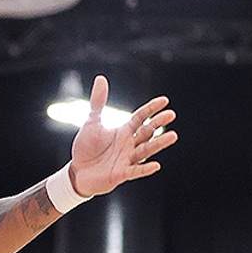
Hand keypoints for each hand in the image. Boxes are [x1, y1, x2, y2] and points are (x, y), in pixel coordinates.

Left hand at [68, 76, 175, 197]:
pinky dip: (145, 169)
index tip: (164, 100)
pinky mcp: (121, 174)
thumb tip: (101, 78)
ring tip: (173, 136)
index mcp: (124, 131)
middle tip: (171, 115)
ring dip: (159, 144)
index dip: (151, 109)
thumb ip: (98, 102)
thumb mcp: (92, 122)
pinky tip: (156, 165)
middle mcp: (129, 144)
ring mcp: (127, 159)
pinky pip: (135, 171)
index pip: (141, 117)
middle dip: (158, 123)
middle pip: (147, 132)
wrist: (78, 172)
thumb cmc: (86, 147)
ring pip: (146, 150)